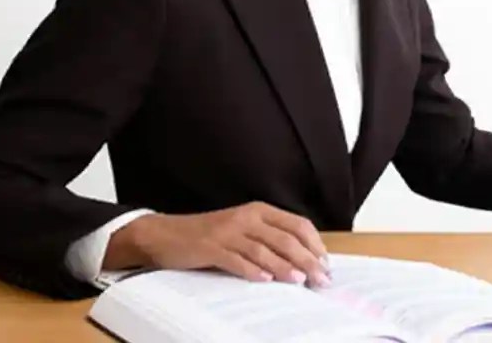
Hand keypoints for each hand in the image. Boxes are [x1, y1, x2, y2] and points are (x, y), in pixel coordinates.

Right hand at [106, 202, 330, 286]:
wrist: (166, 234)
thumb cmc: (209, 235)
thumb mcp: (243, 230)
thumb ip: (269, 239)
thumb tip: (302, 262)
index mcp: (259, 211)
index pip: (298, 224)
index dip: (315, 244)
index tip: (326, 264)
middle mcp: (247, 217)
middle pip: (286, 238)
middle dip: (307, 260)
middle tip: (321, 279)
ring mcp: (228, 232)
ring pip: (265, 249)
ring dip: (285, 267)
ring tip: (300, 281)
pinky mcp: (210, 247)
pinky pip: (236, 259)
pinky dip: (252, 270)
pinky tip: (265, 280)